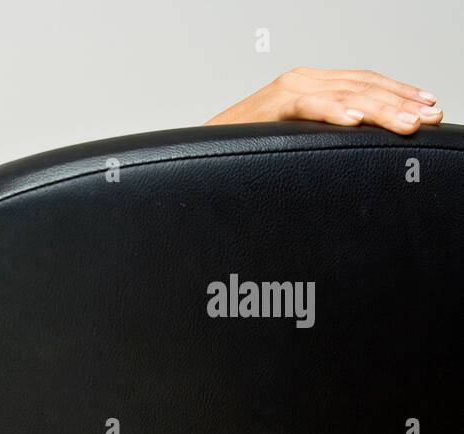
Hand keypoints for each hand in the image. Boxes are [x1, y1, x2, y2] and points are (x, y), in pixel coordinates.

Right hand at [205, 67, 442, 134]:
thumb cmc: (246, 155)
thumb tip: (364, 148)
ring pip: (345, 94)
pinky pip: (309, 106)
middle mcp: (303, 80)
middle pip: (364, 86)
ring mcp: (287, 89)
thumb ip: (325, 135)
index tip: (430, 108)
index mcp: (311, 86)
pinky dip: (334, 112)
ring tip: (406, 124)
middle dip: (401, 103)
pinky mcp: (271, 105)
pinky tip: (355, 121)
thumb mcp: (296, 140)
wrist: (201, 155)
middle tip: (429, 119)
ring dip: (380, 110)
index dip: (400, 94)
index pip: (367, 83)